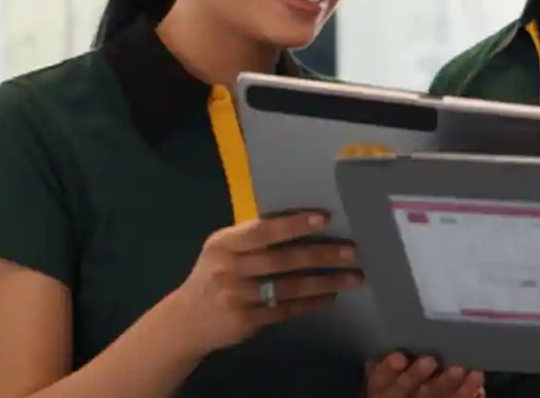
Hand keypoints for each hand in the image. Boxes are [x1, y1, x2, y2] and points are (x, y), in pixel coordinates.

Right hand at [164, 211, 361, 355]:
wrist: (186, 320)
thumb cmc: (215, 274)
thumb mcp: (224, 249)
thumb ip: (253, 237)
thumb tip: (306, 222)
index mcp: (224, 244)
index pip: (263, 231)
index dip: (294, 225)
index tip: (325, 218)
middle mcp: (228, 269)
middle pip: (282, 260)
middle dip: (321, 255)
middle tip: (352, 251)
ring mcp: (236, 297)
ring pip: (289, 287)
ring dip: (324, 282)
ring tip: (353, 277)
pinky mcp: (245, 321)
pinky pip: (285, 309)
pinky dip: (310, 303)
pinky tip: (329, 296)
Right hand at [365, 353, 484, 396]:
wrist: (410, 393)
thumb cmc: (397, 377)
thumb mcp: (385, 371)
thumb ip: (385, 358)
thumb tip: (394, 333)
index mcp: (381, 386)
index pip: (379, 379)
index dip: (387, 370)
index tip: (399, 357)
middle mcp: (398, 397)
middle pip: (404, 389)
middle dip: (415, 376)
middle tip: (430, 360)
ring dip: (446, 384)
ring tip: (458, 369)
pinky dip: (465, 391)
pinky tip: (476, 376)